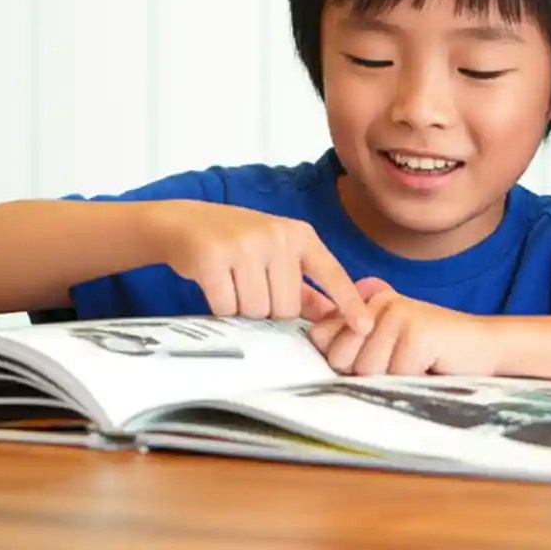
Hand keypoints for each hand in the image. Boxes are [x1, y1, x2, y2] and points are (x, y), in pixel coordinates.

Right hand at [145, 200, 370, 331]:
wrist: (185, 223)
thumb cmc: (238, 243)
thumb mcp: (277, 254)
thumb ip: (304, 286)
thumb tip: (332, 316)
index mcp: (299, 235)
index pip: (331, 274)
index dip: (349, 303)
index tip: (365, 327)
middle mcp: (276, 236)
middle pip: (287, 307)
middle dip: (269, 311)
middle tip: (251, 288)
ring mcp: (245, 245)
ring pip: (257, 311)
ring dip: (244, 310)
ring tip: (234, 284)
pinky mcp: (213, 258)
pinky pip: (227, 308)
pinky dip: (221, 308)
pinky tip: (216, 285)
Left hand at [308, 278, 497, 375]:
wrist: (484, 346)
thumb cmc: (433, 352)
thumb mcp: (387, 342)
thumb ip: (352, 342)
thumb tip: (314, 350)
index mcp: (366, 300)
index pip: (321, 338)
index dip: (341, 360)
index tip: (373, 359)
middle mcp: (378, 301)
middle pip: (340, 358)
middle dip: (365, 373)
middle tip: (398, 362)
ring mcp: (398, 314)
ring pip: (366, 370)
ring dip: (392, 378)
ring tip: (415, 363)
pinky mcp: (416, 333)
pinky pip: (395, 375)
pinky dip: (413, 380)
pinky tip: (430, 364)